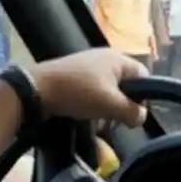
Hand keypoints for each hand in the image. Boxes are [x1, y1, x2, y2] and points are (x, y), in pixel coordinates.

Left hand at [27, 49, 149, 127]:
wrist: (36, 89)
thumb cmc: (78, 93)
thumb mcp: (110, 104)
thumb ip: (132, 111)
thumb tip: (141, 117)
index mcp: (118, 59)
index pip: (143, 76)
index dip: (144, 96)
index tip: (134, 114)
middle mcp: (105, 59)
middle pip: (125, 86)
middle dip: (122, 106)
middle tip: (114, 121)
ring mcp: (88, 67)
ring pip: (108, 92)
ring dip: (106, 110)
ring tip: (97, 123)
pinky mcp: (74, 77)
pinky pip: (92, 93)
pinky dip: (92, 106)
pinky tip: (85, 118)